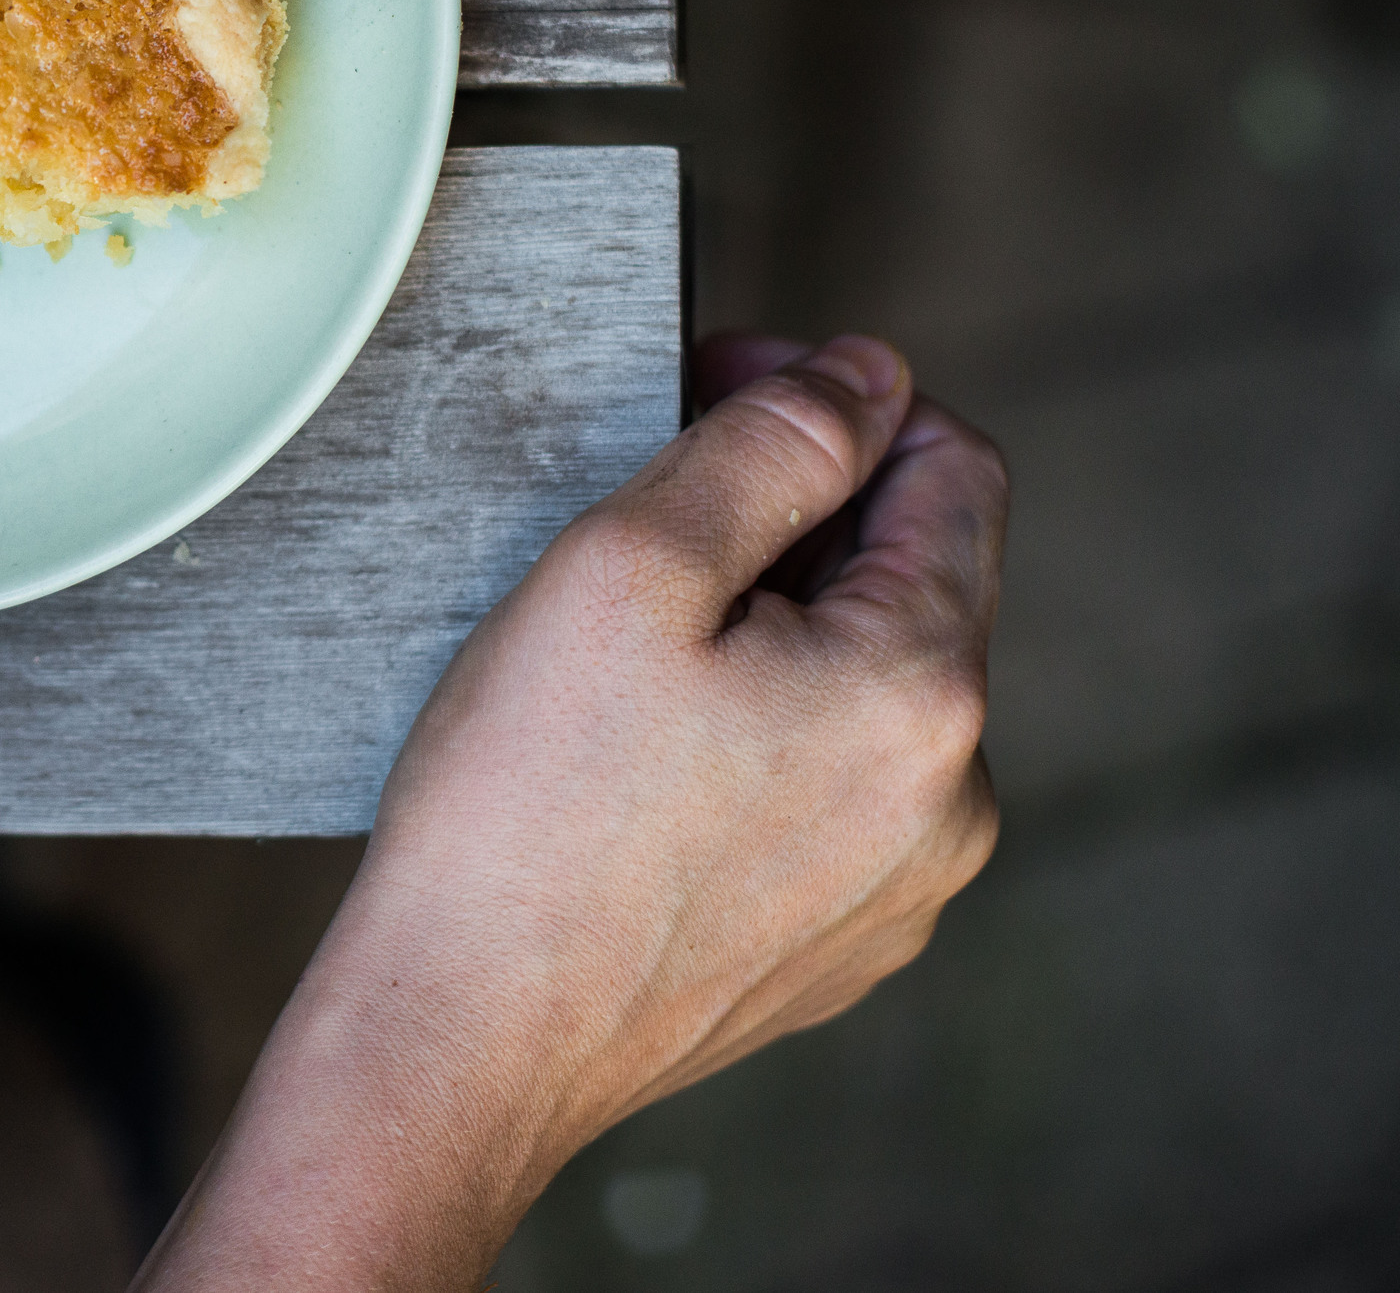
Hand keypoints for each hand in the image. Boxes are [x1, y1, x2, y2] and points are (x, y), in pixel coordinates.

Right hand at [134, 334, 1006, 1291]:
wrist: (460, 1038)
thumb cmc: (521, 809)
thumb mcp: (628, 567)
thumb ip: (768, 446)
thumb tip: (868, 375)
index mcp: (923, 691)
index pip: (954, 468)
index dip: (837, 397)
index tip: (719, 384)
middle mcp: (954, 801)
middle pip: (914, 579)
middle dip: (797, 512)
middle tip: (643, 503)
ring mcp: (902, 890)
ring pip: (868, 690)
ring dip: (776, 627)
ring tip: (628, 646)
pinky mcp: (838, 948)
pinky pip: (832, 792)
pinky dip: (759, 736)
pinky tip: (641, 754)